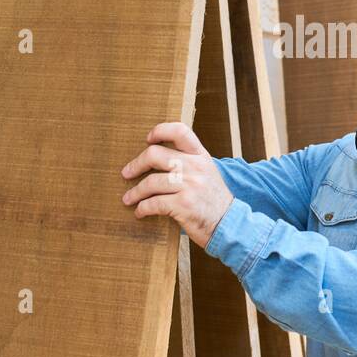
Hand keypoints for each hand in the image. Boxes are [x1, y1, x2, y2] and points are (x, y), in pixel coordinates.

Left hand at [121, 122, 233, 249]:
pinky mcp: (184, 205)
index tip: (148, 140)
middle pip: (155, 154)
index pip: (180, 131)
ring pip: (151, 182)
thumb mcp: (207, 173)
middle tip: (126, 173)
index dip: (160, 131)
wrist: (230, 225)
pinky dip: (142, 208)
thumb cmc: (213, 201)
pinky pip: (154, 203)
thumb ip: (189, 163)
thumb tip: (157, 157)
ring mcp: (190, 186)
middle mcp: (196, 167)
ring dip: (135, 192)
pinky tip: (140, 212)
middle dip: (136, 164)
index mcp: (201, 156)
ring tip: (128, 199)